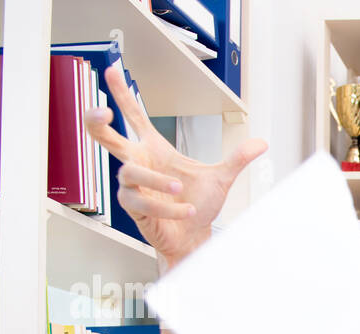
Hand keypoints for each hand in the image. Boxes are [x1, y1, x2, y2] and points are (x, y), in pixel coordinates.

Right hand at [83, 64, 266, 266]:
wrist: (195, 236)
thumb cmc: (199, 205)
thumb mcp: (221, 179)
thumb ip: (238, 159)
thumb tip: (262, 143)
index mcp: (154, 149)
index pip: (134, 116)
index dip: (122, 94)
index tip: (111, 71)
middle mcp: (139, 163)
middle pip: (106, 137)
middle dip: (97, 123)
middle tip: (102, 112)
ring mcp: (133, 186)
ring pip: (129, 173)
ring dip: (156, 180)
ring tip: (181, 189)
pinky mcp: (133, 207)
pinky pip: (141, 202)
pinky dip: (166, 206)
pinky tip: (186, 210)